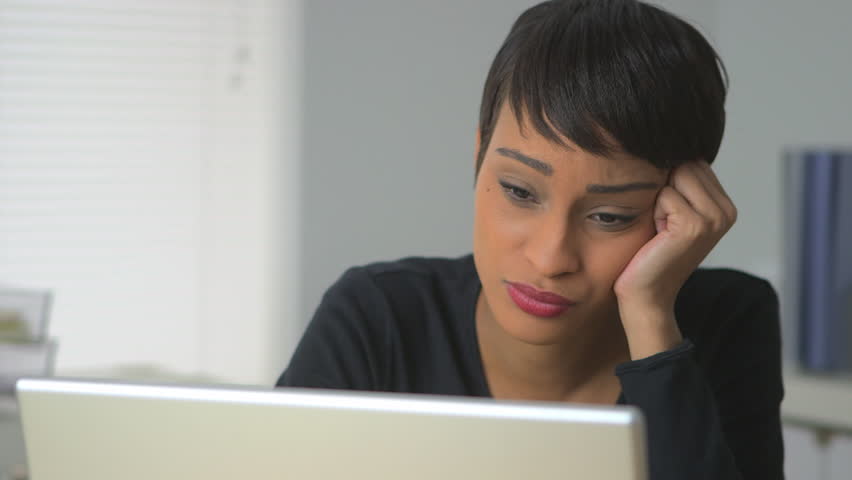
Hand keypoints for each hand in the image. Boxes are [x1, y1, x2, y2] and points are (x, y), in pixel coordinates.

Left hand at [613, 161, 736, 358]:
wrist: (646, 295)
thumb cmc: (650, 252)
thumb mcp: (669, 212)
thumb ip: (679, 182)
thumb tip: (666, 142)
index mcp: (723, 205)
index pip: (691, 161)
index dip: (668, 182)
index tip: (666, 215)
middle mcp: (726, 210)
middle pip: (685, 164)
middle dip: (663, 188)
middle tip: (661, 223)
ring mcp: (715, 218)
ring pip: (675, 176)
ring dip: (657, 199)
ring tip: (659, 229)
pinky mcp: (696, 225)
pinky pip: (665, 195)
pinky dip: (654, 212)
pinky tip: (658, 236)